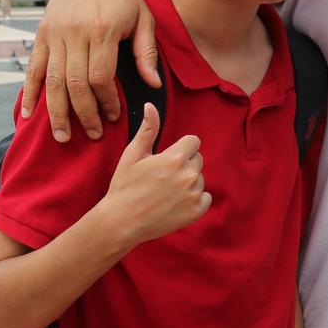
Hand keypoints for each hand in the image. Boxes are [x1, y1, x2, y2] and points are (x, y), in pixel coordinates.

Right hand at [20, 0, 158, 140]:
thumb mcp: (143, 19)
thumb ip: (145, 52)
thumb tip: (153, 85)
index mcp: (101, 31)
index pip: (100, 77)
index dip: (106, 101)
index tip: (114, 115)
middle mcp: (74, 34)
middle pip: (74, 84)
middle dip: (84, 114)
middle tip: (94, 134)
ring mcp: (54, 34)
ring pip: (51, 80)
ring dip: (56, 112)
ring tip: (63, 136)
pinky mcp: (42, 35)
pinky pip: (33, 68)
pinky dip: (30, 92)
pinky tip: (28, 114)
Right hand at [97, 105, 209, 244]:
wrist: (121, 222)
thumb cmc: (125, 186)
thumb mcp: (133, 155)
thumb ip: (148, 130)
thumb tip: (151, 106)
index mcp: (175, 158)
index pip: (193, 142)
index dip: (180, 148)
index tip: (167, 158)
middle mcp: (189, 175)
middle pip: (197, 160)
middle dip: (184, 164)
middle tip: (163, 176)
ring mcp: (194, 195)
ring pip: (199, 179)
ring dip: (188, 182)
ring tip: (166, 191)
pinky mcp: (196, 212)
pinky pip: (205, 198)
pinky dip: (194, 200)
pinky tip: (175, 203)